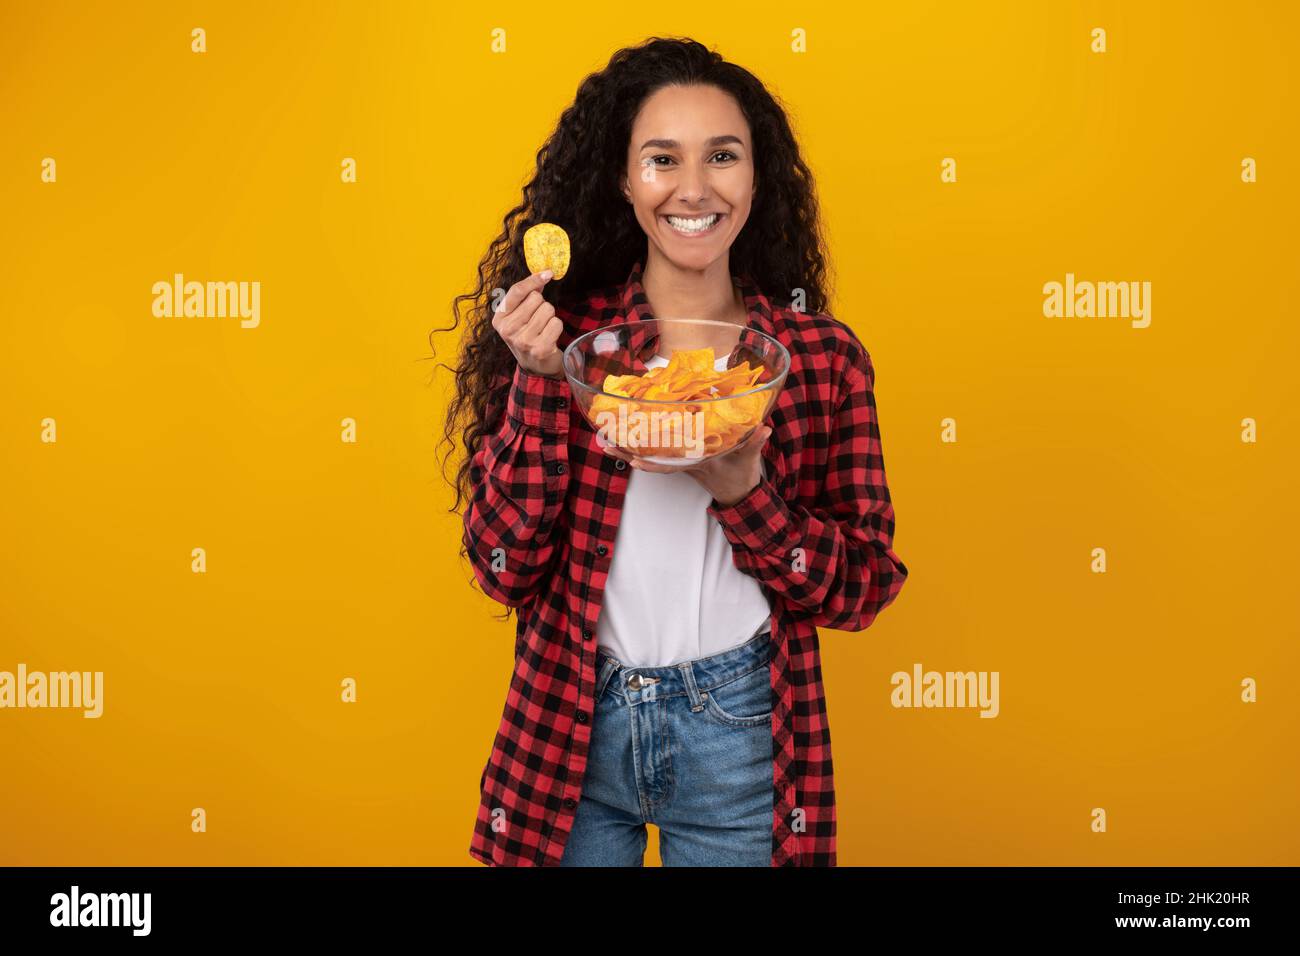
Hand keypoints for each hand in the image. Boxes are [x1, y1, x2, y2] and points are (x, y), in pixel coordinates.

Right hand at [492, 269, 562, 377]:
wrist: (535, 366)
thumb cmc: (527, 334)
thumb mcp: (518, 316)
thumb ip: (526, 295)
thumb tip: (543, 273)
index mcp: (499, 319)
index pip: (516, 291)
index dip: (533, 280)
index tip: (548, 273)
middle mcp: (508, 330)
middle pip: (536, 298)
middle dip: (542, 305)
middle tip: (538, 320)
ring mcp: (523, 341)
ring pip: (548, 309)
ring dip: (550, 317)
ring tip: (543, 329)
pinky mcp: (540, 349)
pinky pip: (556, 323)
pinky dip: (556, 327)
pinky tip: (549, 337)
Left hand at [599, 424, 772, 506]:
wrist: (739, 492)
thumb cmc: (741, 476)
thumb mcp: (749, 460)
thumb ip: (755, 443)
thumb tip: (763, 428)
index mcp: (698, 462)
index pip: (673, 464)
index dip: (653, 463)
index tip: (634, 462)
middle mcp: (685, 462)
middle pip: (653, 458)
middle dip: (629, 451)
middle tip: (606, 443)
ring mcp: (681, 460)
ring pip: (651, 455)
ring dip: (628, 448)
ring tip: (605, 440)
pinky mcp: (682, 458)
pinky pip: (658, 452)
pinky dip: (641, 445)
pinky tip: (626, 438)